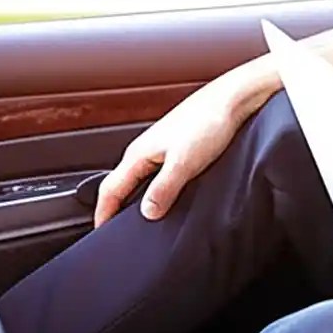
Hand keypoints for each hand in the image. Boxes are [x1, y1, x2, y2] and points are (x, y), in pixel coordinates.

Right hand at [93, 62, 277, 226]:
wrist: (231, 100)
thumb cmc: (208, 123)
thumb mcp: (184, 163)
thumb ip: (163, 189)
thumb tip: (148, 212)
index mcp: (139, 153)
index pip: (110, 189)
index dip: (103, 213)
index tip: (101, 232)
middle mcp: (145, 149)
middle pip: (121, 184)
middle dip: (116, 207)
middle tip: (118, 230)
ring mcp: (160, 146)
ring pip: (140, 178)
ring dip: (137, 198)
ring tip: (141, 218)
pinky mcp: (177, 146)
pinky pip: (157, 172)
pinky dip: (156, 188)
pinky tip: (168, 195)